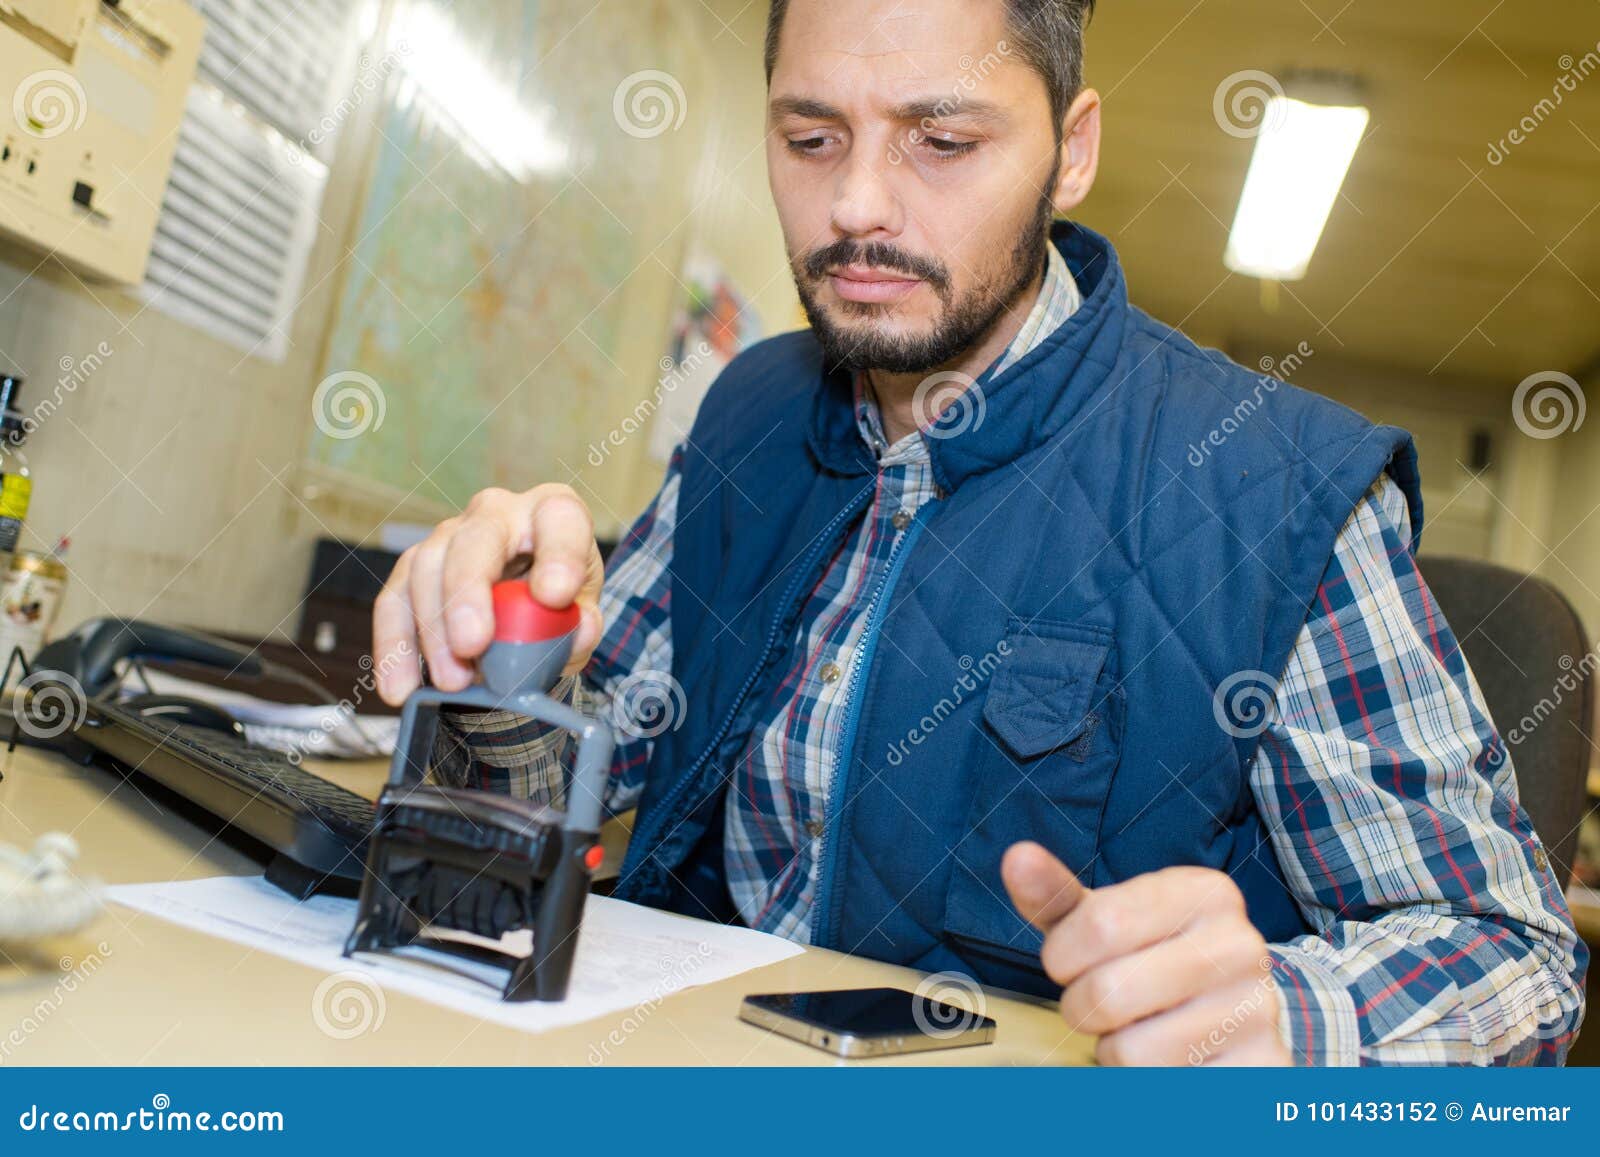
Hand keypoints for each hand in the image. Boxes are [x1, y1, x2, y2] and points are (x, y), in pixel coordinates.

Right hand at [374, 484, 605, 703]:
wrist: (529, 599)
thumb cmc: (559, 598)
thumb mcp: (583, 610)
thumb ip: (583, 624)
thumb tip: (575, 634)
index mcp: (553, 513)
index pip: (558, 519)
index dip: (558, 555)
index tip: (555, 596)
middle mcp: (497, 513)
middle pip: (476, 539)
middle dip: (468, 592)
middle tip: (471, 645)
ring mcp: (450, 536)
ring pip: (427, 568)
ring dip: (433, 631)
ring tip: (452, 682)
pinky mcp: (414, 566)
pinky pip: (394, 601)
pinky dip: (395, 648)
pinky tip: (401, 686)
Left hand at [1001, 841, 1290, 1065]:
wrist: (1231, 1014)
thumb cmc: (1153, 957)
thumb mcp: (1103, 918)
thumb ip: (1056, 896)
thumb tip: (1018, 859)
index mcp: (1206, 893)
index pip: (1100, 923)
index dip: (1064, 954)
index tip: (1073, 960)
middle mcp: (1240, 947)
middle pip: (1107, 992)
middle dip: (1082, 1007)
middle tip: (1101, 1002)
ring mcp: (1257, 1012)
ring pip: (1131, 1051)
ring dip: (1112, 1050)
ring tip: (1138, 1029)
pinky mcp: (1259, 1072)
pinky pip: (1161, 1091)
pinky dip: (1143, 1085)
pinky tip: (1166, 1060)